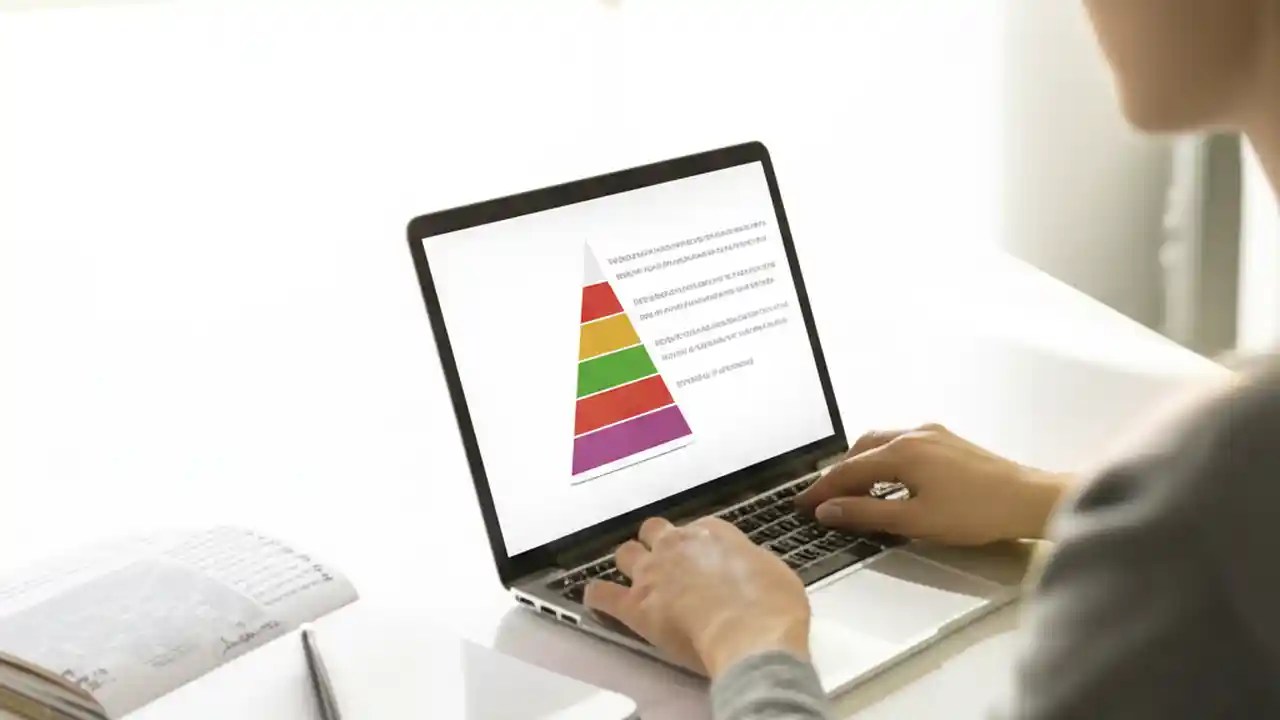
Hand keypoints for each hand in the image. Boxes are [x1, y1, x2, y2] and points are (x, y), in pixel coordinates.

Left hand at [584, 516, 810, 678]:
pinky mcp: (636, 606)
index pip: (696, 529)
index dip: (698, 547)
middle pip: (654, 532)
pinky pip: (602, 594)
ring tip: (637, 582)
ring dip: (630, 565)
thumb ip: (750, 562)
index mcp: (712, 532)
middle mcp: (677, 545)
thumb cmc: (772, 605)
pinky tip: (598, 600)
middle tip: (667, 565)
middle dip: (657, 544)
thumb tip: (745, 569)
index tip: (704, 561)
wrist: (751, 633)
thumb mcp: (773, 569)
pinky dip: (598, 596)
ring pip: (626, 554)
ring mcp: (652, 573)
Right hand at [795, 424, 1070, 545]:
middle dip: (839, 473)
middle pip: (862, 449)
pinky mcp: (949, 441)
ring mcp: (934, 434)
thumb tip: (829, 510)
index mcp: (902, 451)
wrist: (1028, 500)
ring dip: (862, 464)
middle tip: (823, 497)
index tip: (804, 505)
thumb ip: (866, 514)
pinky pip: (903, 443)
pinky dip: (884, 459)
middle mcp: (914, 434)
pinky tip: (889, 479)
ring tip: (852, 490)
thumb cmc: (976, 513)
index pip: (849, 471)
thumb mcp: (914, 521)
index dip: (823, 490)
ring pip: (883, 443)